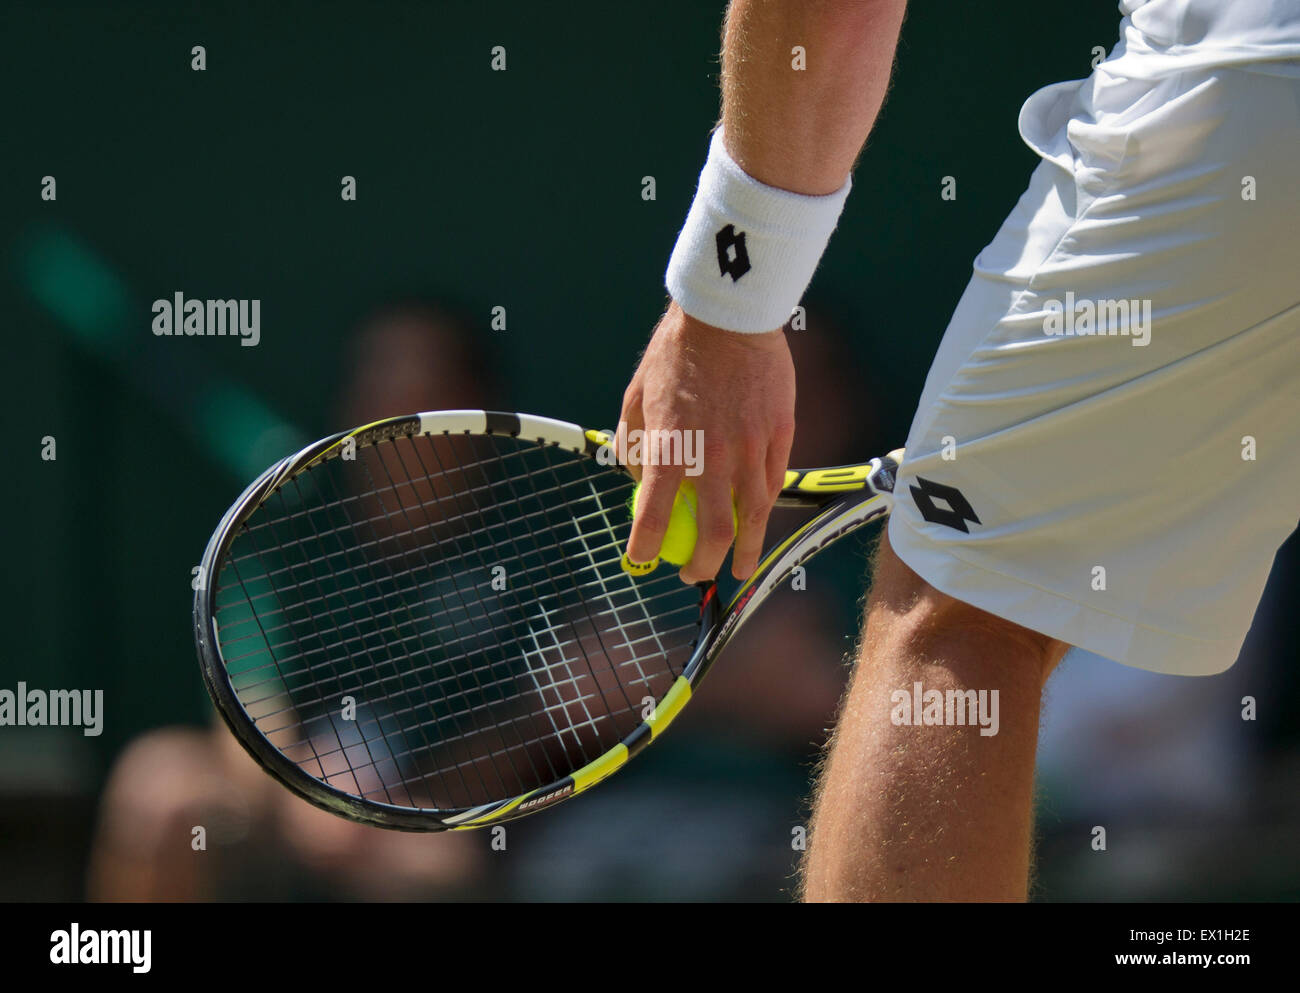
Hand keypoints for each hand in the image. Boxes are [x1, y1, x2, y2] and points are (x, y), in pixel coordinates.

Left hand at [619, 301, 794, 582]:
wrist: (727, 316)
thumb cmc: (676, 351)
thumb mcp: (636, 395)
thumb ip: (633, 440)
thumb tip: (635, 472)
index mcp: (669, 451)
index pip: (654, 518)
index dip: (645, 548)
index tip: (641, 560)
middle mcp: (711, 460)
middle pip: (712, 534)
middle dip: (703, 565)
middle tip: (695, 574)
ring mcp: (750, 450)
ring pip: (752, 517)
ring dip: (745, 551)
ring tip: (739, 569)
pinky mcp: (778, 436)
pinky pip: (772, 483)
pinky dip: (763, 508)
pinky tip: (757, 520)